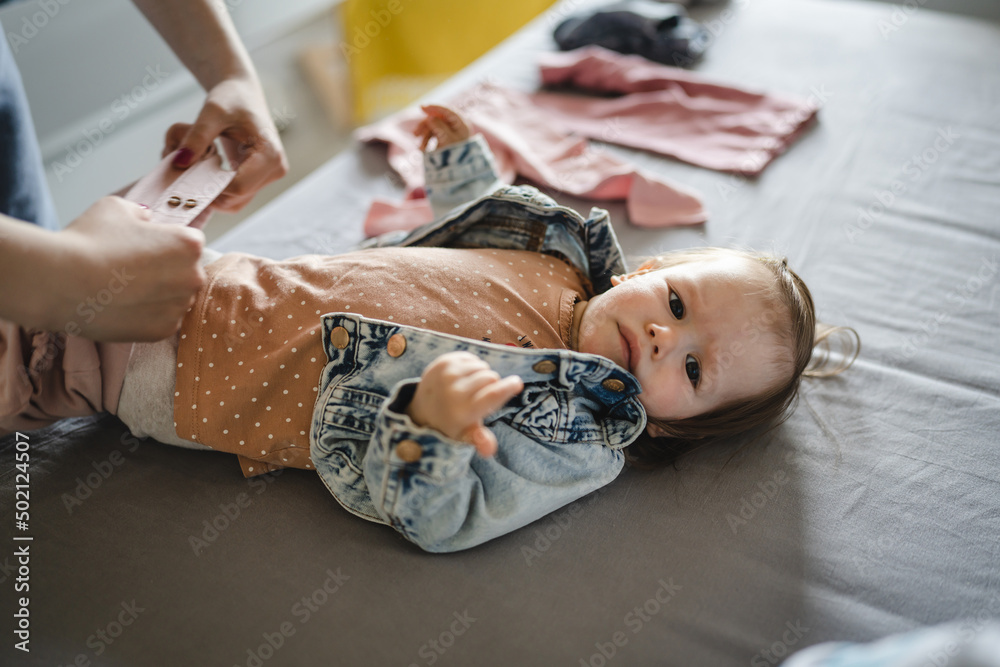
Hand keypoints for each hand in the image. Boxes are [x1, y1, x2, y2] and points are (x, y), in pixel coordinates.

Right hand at [44, 196, 205, 341]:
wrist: (62, 282)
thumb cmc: (89, 240)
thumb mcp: (116, 208)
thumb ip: (141, 214)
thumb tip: (147, 222)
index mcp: (189, 244)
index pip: (189, 243)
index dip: (164, 243)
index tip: (142, 247)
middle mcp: (193, 277)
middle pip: (185, 272)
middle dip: (165, 270)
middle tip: (130, 270)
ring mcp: (179, 307)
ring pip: (175, 298)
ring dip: (158, 294)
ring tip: (123, 289)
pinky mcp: (163, 331)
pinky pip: (162, 320)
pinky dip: (146, 315)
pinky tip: (123, 306)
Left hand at [162, 76, 288, 212]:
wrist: (243, 93)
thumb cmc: (232, 98)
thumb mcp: (211, 112)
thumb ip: (196, 137)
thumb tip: (180, 162)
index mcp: (269, 154)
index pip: (238, 187)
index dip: (209, 187)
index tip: (185, 176)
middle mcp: (275, 169)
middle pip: (237, 198)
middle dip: (208, 189)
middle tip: (187, 170)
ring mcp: (270, 176)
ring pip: (236, 202)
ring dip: (212, 192)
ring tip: (197, 169)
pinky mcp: (261, 178)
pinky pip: (238, 197)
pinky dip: (218, 191)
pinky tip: (206, 173)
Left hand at [406, 351, 522, 456]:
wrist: (422, 410)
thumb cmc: (452, 424)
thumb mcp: (466, 435)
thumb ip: (480, 440)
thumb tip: (489, 450)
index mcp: (462, 411)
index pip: (492, 394)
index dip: (509, 387)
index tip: (517, 383)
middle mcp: (453, 391)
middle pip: (491, 377)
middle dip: (492, 385)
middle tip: (481, 395)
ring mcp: (447, 374)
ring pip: (482, 366)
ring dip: (481, 375)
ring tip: (470, 387)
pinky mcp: (443, 362)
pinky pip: (472, 358)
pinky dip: (472, 366)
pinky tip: (463, 377)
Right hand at [412, 104, 471, 151]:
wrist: (458, 169)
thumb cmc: (455, 155)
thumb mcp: (446, 140)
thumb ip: (438, 127)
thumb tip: (430, 117)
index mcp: (461, 124)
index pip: (447, 111)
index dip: (434, 108)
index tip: (421, 107)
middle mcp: (456, 125)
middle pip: (438, 118)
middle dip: (425, 126)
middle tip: (415, 134)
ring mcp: (450, 130)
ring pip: (434, 126)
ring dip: (424, 135)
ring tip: (420, 149)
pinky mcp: (445, 136)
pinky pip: (433, 133)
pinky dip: (427, 140)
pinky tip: (422, 149)